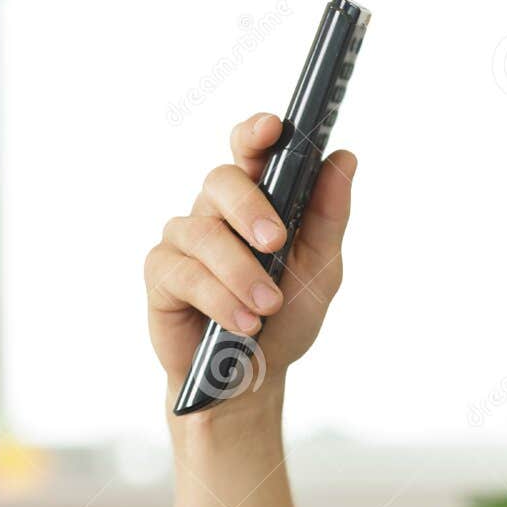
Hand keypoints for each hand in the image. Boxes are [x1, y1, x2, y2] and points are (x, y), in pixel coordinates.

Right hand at [143, 112, 356, 401]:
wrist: (251, 379)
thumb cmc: (283, 319)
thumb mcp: (320, 271)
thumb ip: (328, 216)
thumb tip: (345, 159)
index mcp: (256, 201)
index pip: (250, 152)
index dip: (256, 132)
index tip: (273, 127)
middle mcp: (216, 213)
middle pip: (221, 180)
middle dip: (251, 208)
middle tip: (277, 243)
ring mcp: (184, 241)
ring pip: (204, 232)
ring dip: (242, 272)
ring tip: (267, 308)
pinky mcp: (162, 275)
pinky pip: (185, 273)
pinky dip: (220, 299)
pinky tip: (243, 325)